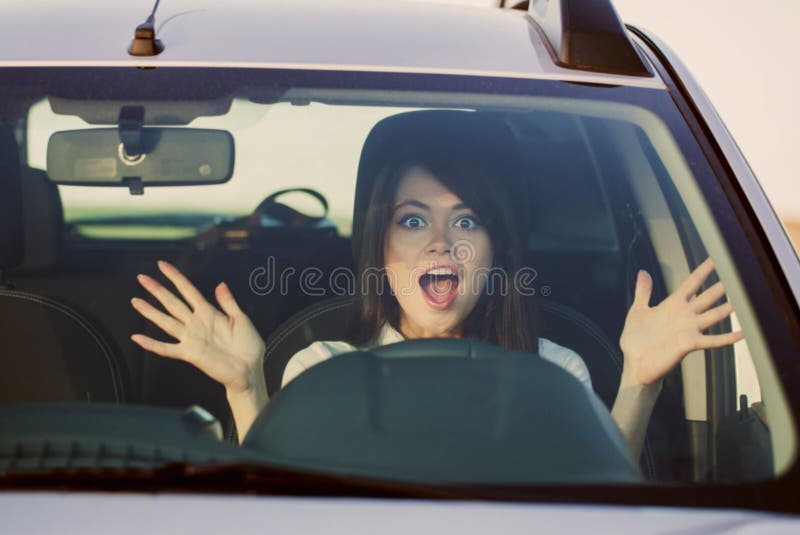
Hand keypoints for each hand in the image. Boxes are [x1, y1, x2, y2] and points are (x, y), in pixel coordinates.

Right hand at [130, 260, 265, 395]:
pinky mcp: (190, 354)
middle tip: (142, 277)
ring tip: (136, 301)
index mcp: (209, 312)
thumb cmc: (249, 346)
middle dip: (157, 290)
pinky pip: (167, 348)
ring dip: (150, 312)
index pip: (188, 290)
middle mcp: (196, 323)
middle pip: (173, 302)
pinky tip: (138, 338)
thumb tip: (220, 284)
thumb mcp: (241, 319)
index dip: (175, 277)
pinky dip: (152, 344)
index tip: (162, 265)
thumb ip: (228, 302)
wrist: (250, 370)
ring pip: (166, 321)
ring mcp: (191, 338)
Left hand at [619, 257, 743, 387]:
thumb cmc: (636, 340)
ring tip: (744, 300)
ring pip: (714, 315)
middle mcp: (685, 315)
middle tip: (737, 275)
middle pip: (708, 297)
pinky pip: (712, 340)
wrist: (635, 364)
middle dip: (722, 286)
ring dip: (728, 308)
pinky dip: (727, 337)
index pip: (692, 283)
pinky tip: (742, 334)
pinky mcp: (689, 344)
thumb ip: (643, 292)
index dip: (703, 271)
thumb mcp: (638, 311)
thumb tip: (643, 272)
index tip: (714, 259)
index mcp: (672, 305)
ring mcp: (689, 329)